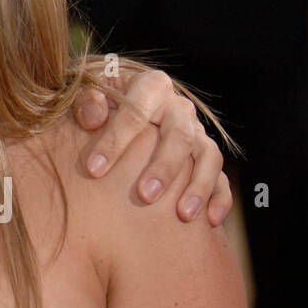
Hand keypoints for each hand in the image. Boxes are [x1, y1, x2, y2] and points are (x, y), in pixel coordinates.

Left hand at [73, 70, 231, 225]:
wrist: (118, 104)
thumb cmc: (98, 101)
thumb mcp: (86, 90)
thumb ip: (86, 101)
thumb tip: (94, 118)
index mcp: (150, 86)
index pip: (136, 112)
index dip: (115, 140)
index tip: (94, 169)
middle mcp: (179, 108)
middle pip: (181, 136)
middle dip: (164, 168)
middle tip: (144, 196)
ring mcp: (197, 132)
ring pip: (208, 157)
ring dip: (198, 187)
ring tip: (182, 216)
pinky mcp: (206, 156)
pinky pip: (222, 177)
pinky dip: (219, 198)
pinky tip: (210, 221)